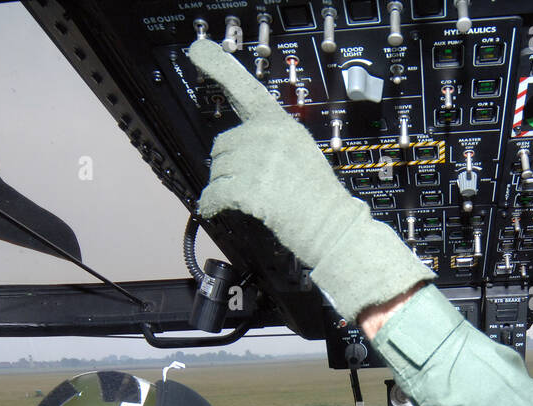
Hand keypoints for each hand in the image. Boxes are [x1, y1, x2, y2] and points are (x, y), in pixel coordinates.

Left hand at [187, 40, 433, 320]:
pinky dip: (212, 203)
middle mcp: (271, 136)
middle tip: (247, 183)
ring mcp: (262, 161)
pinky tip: (217, 208)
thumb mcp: (299, 154)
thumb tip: (233, 147)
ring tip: (247, 199)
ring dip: (224, 186)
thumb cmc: (318, 200)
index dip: (218, 67)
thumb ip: (269, 141)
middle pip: (222, 144)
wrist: (334, 228)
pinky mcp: (252, 187)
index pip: (246, 90)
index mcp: (282, 124)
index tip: (198, 49)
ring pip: (218, 170)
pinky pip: (215, 192)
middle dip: (228, 165)